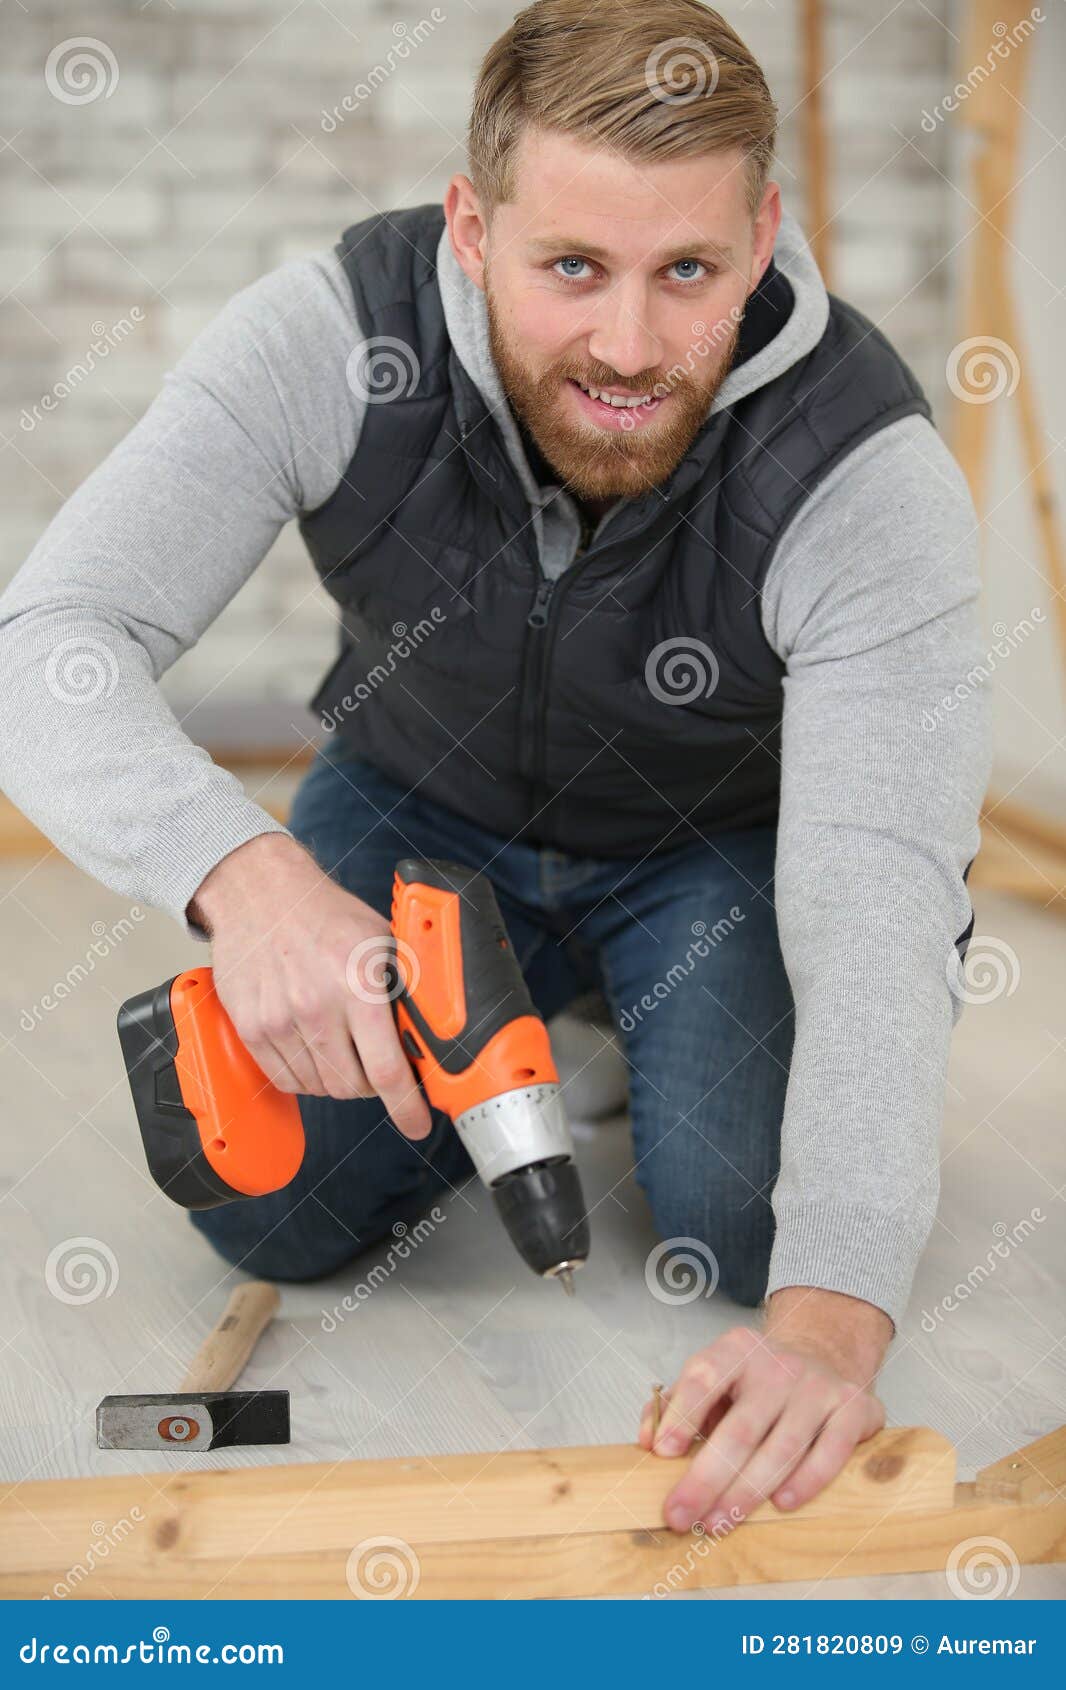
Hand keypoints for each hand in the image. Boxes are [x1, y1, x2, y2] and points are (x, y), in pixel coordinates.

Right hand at [188, 832, 431, 1138]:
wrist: (260, 893)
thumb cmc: (325, 915)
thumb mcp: (382, 940)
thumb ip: (405, 988)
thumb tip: (433, 1032)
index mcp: (357, 986)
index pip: (386, 1070)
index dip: (407, 1108)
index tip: (417, 1125)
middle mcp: (316, 1008)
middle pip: (352, 1087)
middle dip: (372, 1084)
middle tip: (376, 1065)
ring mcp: (278, 1021)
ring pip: (320, 1087)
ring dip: (338, 1080)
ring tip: (342, 1048)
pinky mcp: (249, 1028)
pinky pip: (286, 1080)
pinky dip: (306, 1077)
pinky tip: (314, 1051)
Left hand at [639, 1295, 888, 1532]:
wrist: (824, 1353)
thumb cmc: (756, 1380)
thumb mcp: (713, 1377)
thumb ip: (674, 1405)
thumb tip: (647, 1441)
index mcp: (736, 1349)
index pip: (705, 1376)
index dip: (682, 1415)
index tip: (661, 1452)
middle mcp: (778, 1364)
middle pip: (740, 1428)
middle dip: (706, 1478)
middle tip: (680, 1515)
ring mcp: (818, 1386)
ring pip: (781, 1449)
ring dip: (746, 1493)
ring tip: (718, 1523)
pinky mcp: (853, 1409)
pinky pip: (829, 1453)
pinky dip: (806, 1482)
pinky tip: (782, 1503)